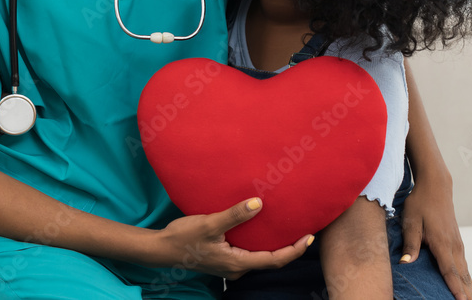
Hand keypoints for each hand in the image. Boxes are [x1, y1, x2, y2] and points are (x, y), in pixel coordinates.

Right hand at [151, 197, 312, 278]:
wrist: (162, 249)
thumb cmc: (184, 237)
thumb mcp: (210, 224)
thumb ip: (234, 215)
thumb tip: (259, 204)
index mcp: (237, 263)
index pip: (274, 260)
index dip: (294, 250)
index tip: (310, 237)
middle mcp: (237, 267)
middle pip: (271, 261)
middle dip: (290, 248)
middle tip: (306, 231)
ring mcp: (230, 264)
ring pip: (260, 257)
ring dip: (275, 245)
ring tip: (288, 227)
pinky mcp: (224, 258)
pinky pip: (249, 252)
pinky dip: (260, 242)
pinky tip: (261, 228)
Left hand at [398, 176, 471, 299]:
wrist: (436, 185)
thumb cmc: (421, 202)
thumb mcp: (411, 221)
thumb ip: (410, 243)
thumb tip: (405, 263)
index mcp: (442, 242)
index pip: (450, 270)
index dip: (455, 288)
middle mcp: (454, 245)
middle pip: (462, 275)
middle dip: (467, 293)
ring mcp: (458, 243)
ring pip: (465, 271)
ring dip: (470, 287)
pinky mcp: (457, 241)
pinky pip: (464, 264)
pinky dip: (468, 277)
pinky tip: (468, 286)